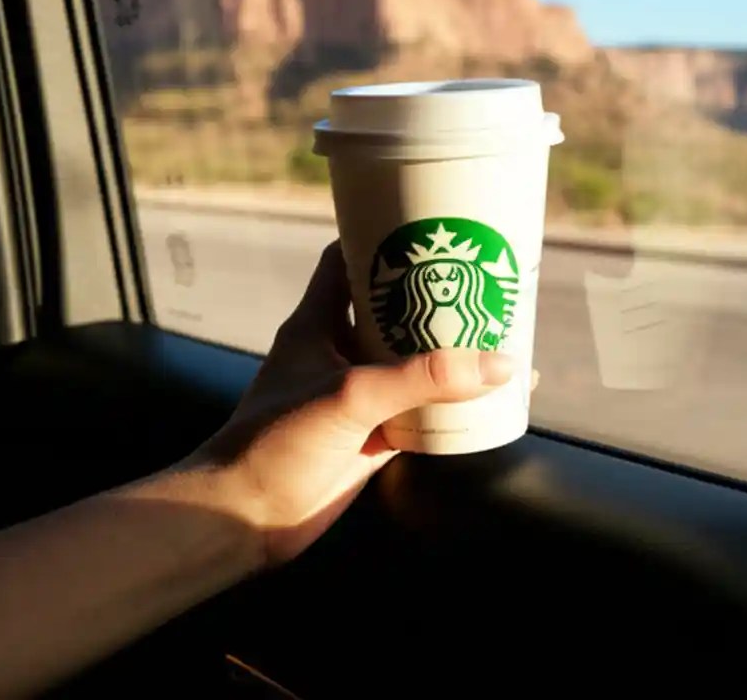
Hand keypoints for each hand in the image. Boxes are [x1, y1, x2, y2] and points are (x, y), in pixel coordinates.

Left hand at [192, 242, 519, 565]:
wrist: (244, 518)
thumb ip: (421, 379)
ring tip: (501, 336)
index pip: (345, 262)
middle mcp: (336, 355)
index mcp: (316, 325)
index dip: (381, 239)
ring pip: (411, 366)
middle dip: (435, 299)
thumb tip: (499, 364)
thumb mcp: (350, 396)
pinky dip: (452, 408)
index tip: (427, 228)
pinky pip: (420, 415)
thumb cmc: (275, 443)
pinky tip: (490, 401)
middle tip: (485, 282)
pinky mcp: (371, 438)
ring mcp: (355, 398)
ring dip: (449, 356)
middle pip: (392, 313)